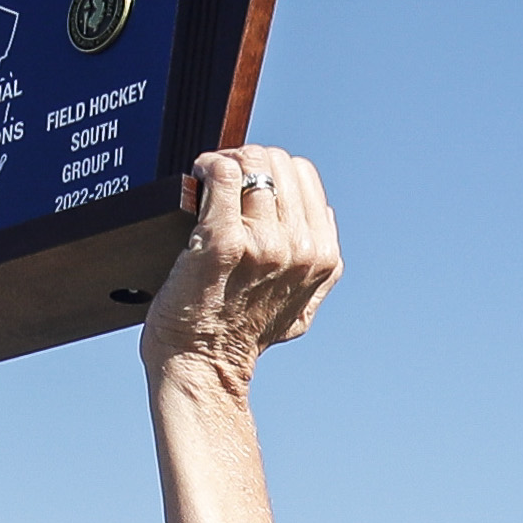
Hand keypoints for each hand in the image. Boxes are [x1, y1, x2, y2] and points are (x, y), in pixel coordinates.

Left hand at [140, 147, 340, 381]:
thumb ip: (320, 270)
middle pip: (278, 162)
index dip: (273, 169)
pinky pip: (223, 174)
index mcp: (322, 256)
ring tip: (209, 175)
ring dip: (226, 161)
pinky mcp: (224, 242)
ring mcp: (263, 245)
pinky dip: (208, 166)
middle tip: (224, 173)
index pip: (303, 175)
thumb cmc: (242, 337)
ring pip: (252, 163)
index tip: (249, 179)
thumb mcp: (302, 309)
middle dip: (249, 159)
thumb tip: (324, 222)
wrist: (201, 363)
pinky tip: (198, 177)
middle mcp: (298, 248)